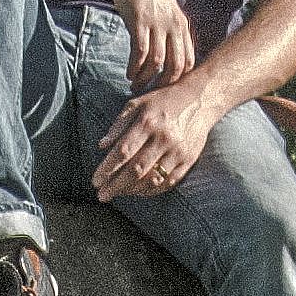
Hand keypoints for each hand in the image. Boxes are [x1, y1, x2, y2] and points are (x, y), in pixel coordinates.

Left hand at [91, 81, 219, 202]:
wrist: (200, 100)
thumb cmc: (163, 101)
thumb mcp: (138, 103)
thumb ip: (119, 124)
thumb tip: (102, 146)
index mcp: (147, 122)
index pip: (123, 151)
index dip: (107, 169)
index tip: (95, 181)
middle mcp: (163, 138)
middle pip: (136, 169)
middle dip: (116, 185)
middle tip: (102, 195)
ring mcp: (178, 151)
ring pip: (152, 179)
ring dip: (132, 190)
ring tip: (118, 194)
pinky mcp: (188, 160)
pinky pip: (169, 182)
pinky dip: (152, 190)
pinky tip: (139, 192)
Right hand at [105, 0, 195, 85]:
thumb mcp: (166, 10)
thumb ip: (171, 30)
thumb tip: (170, 55)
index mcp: (182, 24)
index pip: (189, 60)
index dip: (179, 79)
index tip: (167, 89)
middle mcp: (174, 25)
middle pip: (177, 65)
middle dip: (164, 84)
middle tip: (153, 94)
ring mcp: (158, 23)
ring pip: (157, 62)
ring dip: (146, 78)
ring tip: (136, 85)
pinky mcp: (140, 21)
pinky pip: (140, 53)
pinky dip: (135, 67)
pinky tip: (129, 73)